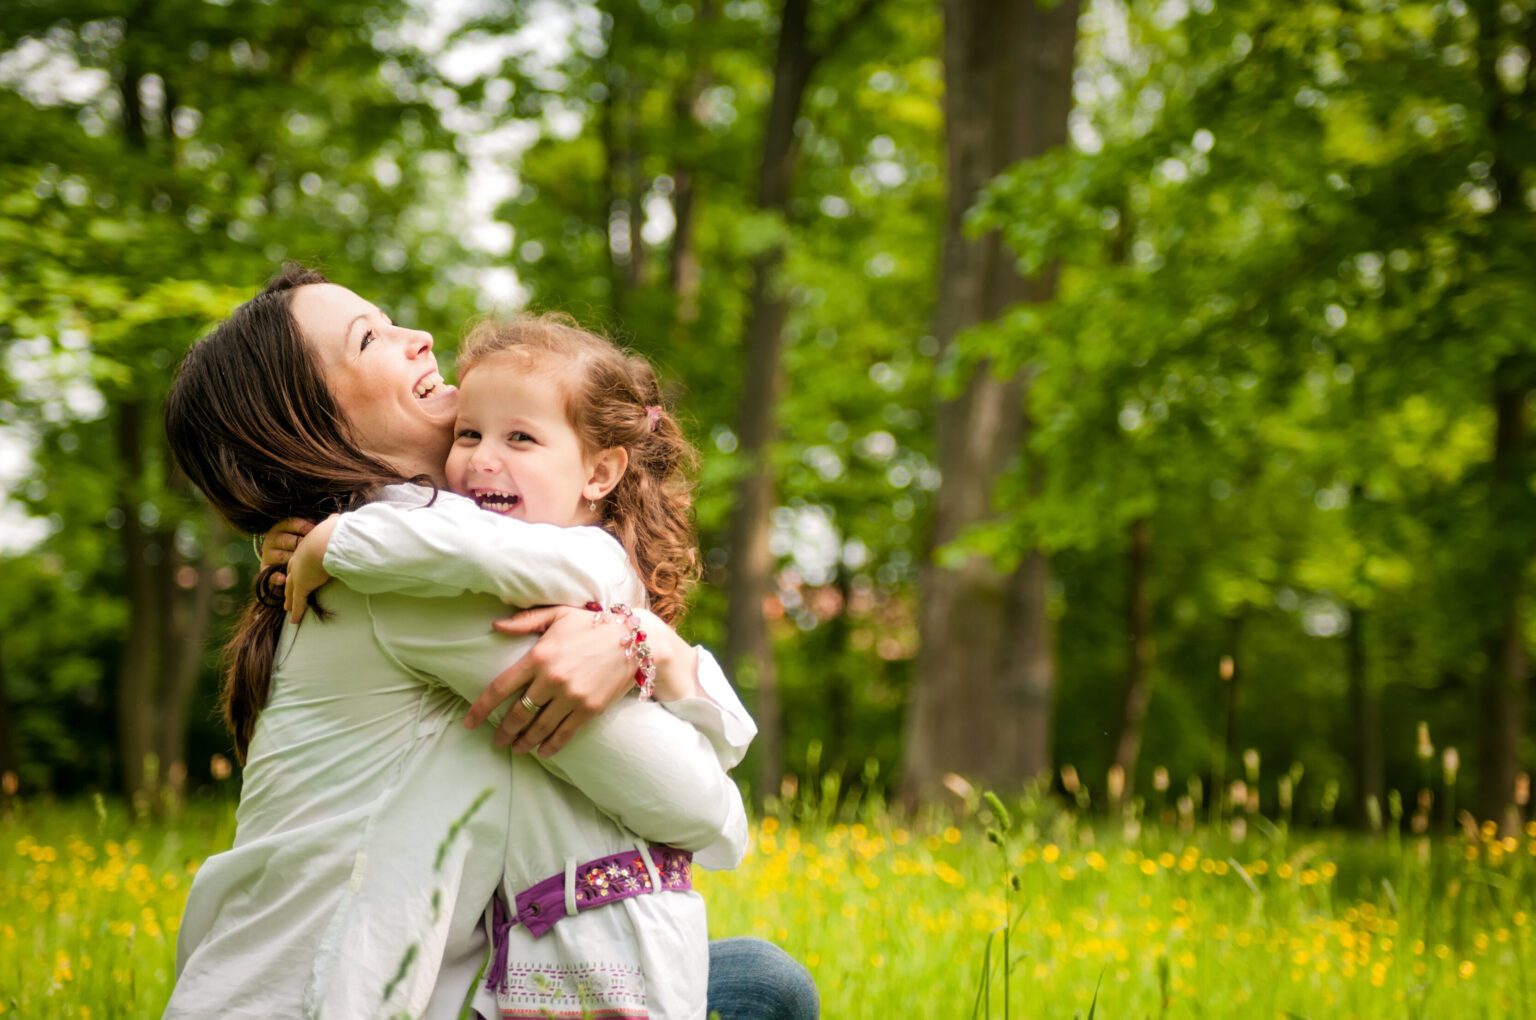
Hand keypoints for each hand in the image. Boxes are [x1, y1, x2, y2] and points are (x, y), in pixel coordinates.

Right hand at [259, 517, 314, 587]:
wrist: (283, 560)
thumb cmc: (300, 543)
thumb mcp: (304, 532)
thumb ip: (314, 526)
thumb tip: (335, 516)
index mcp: (281, 527)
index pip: (291, 523)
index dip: (304, 527)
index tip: (316, 530)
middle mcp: (272, 539)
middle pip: (287, 540)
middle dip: (300, 545)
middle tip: (313, 550)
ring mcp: (268, 554)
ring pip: (280, 556)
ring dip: (292, 560)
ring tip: (304, 565)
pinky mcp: (265, 568)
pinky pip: (268, 572)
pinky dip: (276, 576)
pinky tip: (284, 579)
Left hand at [283, 515, 339, 623]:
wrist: (327, 541)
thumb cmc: (334, 532)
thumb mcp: (333, 525)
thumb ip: (334, 524)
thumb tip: (336, 519)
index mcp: (306, 546)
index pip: (299, 559)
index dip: (297, 567)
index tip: (296, 572)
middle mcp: (299, 559)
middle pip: (290, 574)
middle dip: (287, 584)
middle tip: (286, 592)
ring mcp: (298, 573)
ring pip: (290, 588)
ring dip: (289, 598)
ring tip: (286, 607)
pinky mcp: (301, 586)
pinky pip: (298, 602)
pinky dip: (296, 612)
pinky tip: (294, 620)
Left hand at [465, 605, 638, 756]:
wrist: (635, 640)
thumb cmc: (593, 624)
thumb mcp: (558, 614)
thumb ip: (525, 621)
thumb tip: (495, 625)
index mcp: (539, 656)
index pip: (500, 688)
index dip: (481, 709)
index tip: (470, 723)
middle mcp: (552, 679)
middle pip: (518, 714)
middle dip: (503, 732)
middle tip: (497, 742)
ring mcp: (571, 697)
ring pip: (539, 728)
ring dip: (523, 742)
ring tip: (516, 749)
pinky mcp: (589, 709)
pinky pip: (564, 734)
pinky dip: (550, 746)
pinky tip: (542, 751)